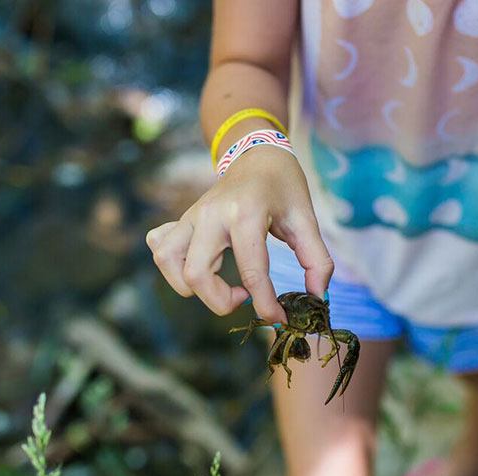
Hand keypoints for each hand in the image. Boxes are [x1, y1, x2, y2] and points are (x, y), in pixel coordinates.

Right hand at [145, 148, 333, 322]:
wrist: (257, 153)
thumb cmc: (284, 186)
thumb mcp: (306, 218)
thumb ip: (317, 259)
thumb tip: (318, 298)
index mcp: (246, 213)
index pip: (250, 271)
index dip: (265, 304)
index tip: (278, 318)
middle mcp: (212, 214)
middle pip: (196, 275)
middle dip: (220, 302)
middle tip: (245, 297)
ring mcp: (191, 215)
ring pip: (168, 261)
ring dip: (190, 286)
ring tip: (219, 284)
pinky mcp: (181, 219)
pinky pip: (159, 246)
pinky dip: (171, 264)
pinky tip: (197, 264)